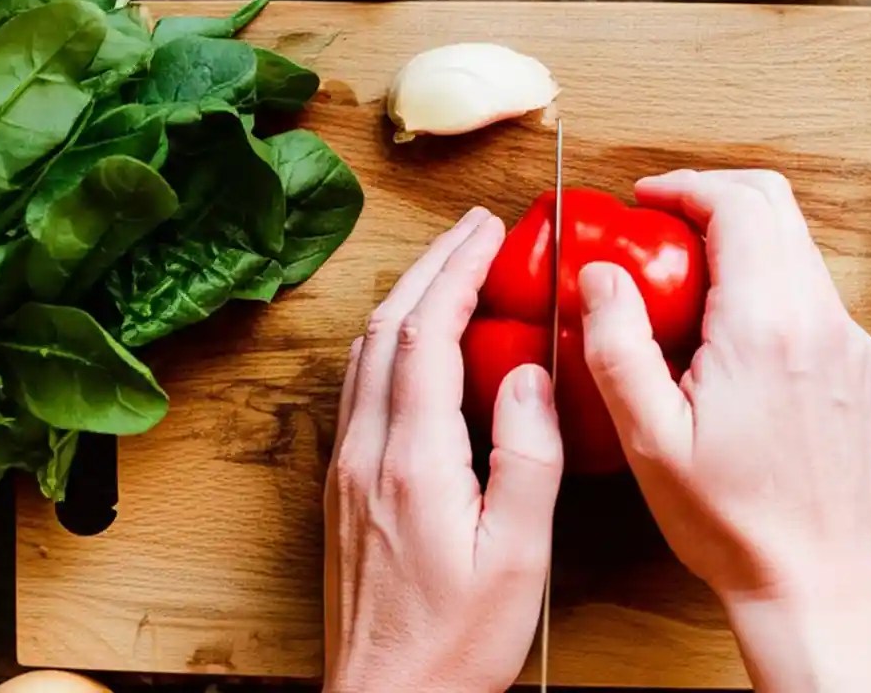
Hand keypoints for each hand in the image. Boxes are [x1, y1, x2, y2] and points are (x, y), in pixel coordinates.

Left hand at [323, 207, 563, 692]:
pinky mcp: (343, 489)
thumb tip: (527, 373)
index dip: (457, 270)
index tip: (489, 231)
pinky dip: (390, 344)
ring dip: (407, 299)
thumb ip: (527, 454)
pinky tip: (415, 347)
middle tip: (472, 231)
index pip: (428, 334)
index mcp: (412, 460)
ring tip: (448, 270)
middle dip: (430, 266)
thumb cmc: (457, 640)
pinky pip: (360, 388)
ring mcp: (347, 469)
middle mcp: (366, 452)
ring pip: (366, 355)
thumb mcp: (518, 553)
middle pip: (389, 329)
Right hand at [577, 170, 870, 691]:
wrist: (811, 578)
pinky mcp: (857, 365)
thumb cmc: (729, 520)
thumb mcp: (648, 438)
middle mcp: (818, 320)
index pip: (738, 205)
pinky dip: (767, 277)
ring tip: (684, 273)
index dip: (685, 186)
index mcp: (766, 327)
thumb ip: (617, 344)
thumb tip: (601, 274)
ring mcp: (847, 341)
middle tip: (660, 221)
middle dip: (714, 195)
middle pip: (776, 206)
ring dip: (741, 236)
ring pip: (796, 245)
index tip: (644, 199)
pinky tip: (727, 323)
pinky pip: (811, 290)